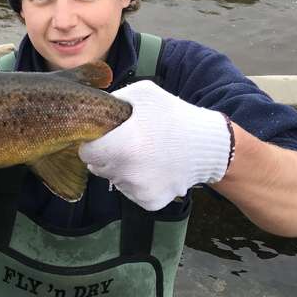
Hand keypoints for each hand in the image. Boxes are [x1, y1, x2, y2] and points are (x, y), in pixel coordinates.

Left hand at [79, 81, 231, 210]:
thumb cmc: (174, 116)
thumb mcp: (143, 95)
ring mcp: (139, 190)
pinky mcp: (150, 202)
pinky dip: (137, 182)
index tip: (103, 137)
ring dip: (122, 169)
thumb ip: (113, 102)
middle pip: (99, 166)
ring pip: (114, 180)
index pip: (87, 152)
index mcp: (122, 146)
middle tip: (128, 143)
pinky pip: (131, 192)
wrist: (210, 145)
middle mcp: (128, 173)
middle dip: (107, 155)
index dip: (93, 143)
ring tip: (144, 154)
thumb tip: (92, 110)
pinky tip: (153, 168)